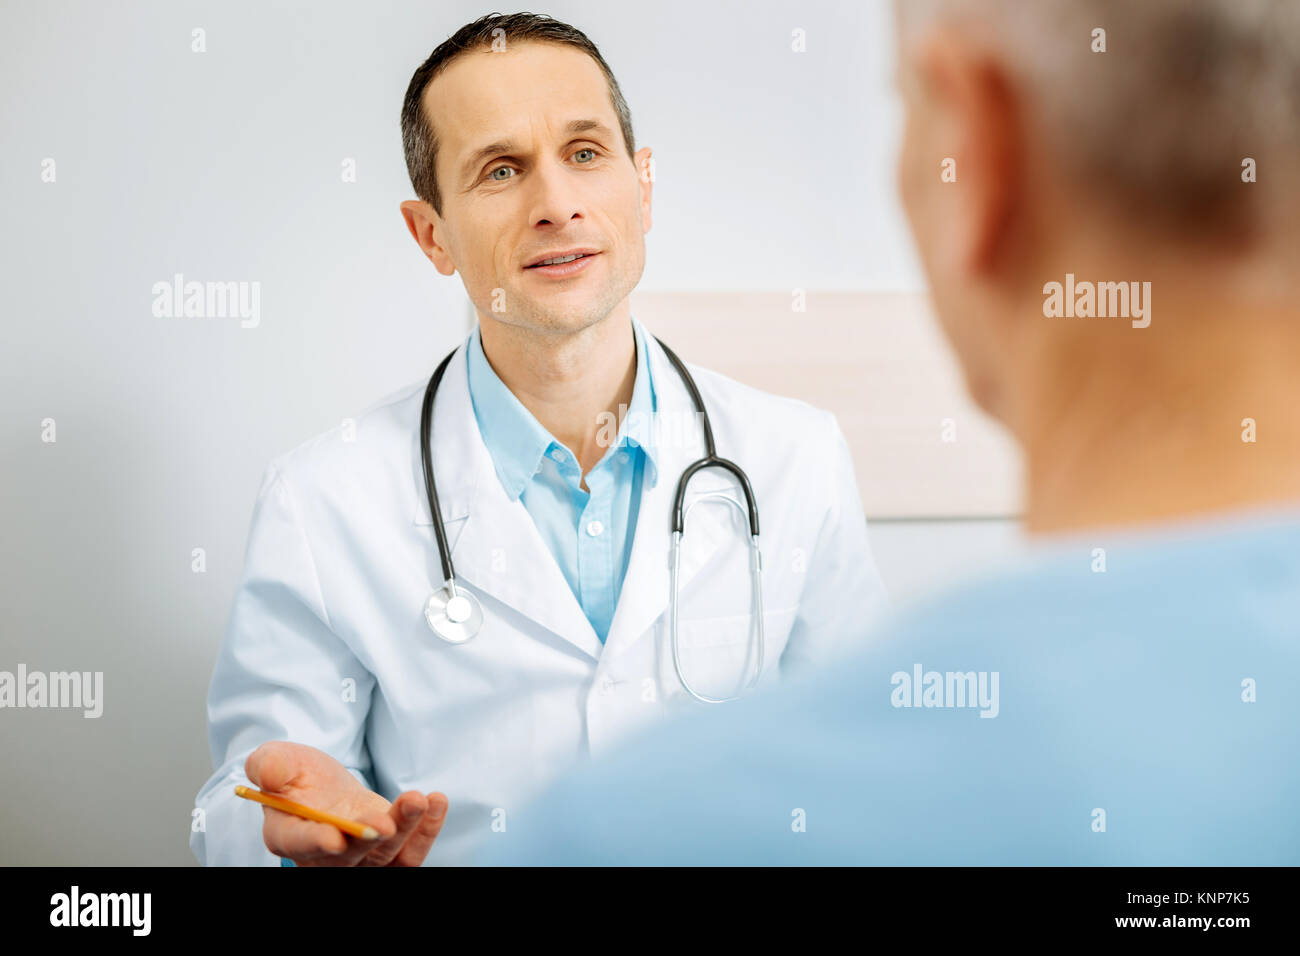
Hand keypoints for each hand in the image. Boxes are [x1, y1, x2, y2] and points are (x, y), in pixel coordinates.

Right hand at [245, 741, 447, 866]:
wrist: (320, 783)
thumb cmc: (293, 774)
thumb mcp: (276, 759)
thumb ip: (269, 766)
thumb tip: (268, 774)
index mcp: (287, 834)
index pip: (299, 844)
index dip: (316, 843)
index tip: (335, 838)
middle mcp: (323, 855)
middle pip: (349, 857)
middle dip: (369, 839)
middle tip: (386, 823)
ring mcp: (358, 858)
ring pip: (385, 856)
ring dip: (405, 830)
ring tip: (419, 799)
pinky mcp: (387, 851)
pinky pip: (410, 854)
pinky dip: (427, 831)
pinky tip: (437, 802)